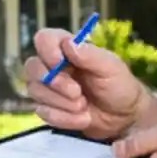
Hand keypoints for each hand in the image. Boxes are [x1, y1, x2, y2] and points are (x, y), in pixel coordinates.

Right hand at [24, 27, 148, 139]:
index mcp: (68, 49)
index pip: (43, 39)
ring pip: (35, 92)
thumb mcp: (111, 67)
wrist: (124, 118)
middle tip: (78, 93)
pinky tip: (83, 118)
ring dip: (62, 103)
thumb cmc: (120, 86)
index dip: (47, 50)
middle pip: (32, 67)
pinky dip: (64, 119)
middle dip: (54, 83)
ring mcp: (50, 88)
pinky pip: (43, 113)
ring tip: (84, 107)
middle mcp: (54, 66)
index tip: (60, 63)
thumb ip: (90, 54)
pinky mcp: (50, 109)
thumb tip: (68, 43)